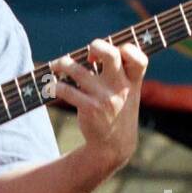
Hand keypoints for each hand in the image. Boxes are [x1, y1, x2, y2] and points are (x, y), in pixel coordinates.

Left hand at [48, 38, 147, 175]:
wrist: (114, 146)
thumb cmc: (118, 112)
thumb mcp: (129, 94)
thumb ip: (122, 73)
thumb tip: (96, 49)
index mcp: (133, 82)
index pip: (139, 59)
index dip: (128, 49)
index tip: (115, 51)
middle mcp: (120, 88)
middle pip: (111, 55)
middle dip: (96, 46)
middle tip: (88, 54)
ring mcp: (104, 98)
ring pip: (78, 70)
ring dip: (63, 63)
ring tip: (57, 65)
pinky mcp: (89, 108)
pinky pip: (66, 90)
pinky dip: (55, 86)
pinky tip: (52, 86)